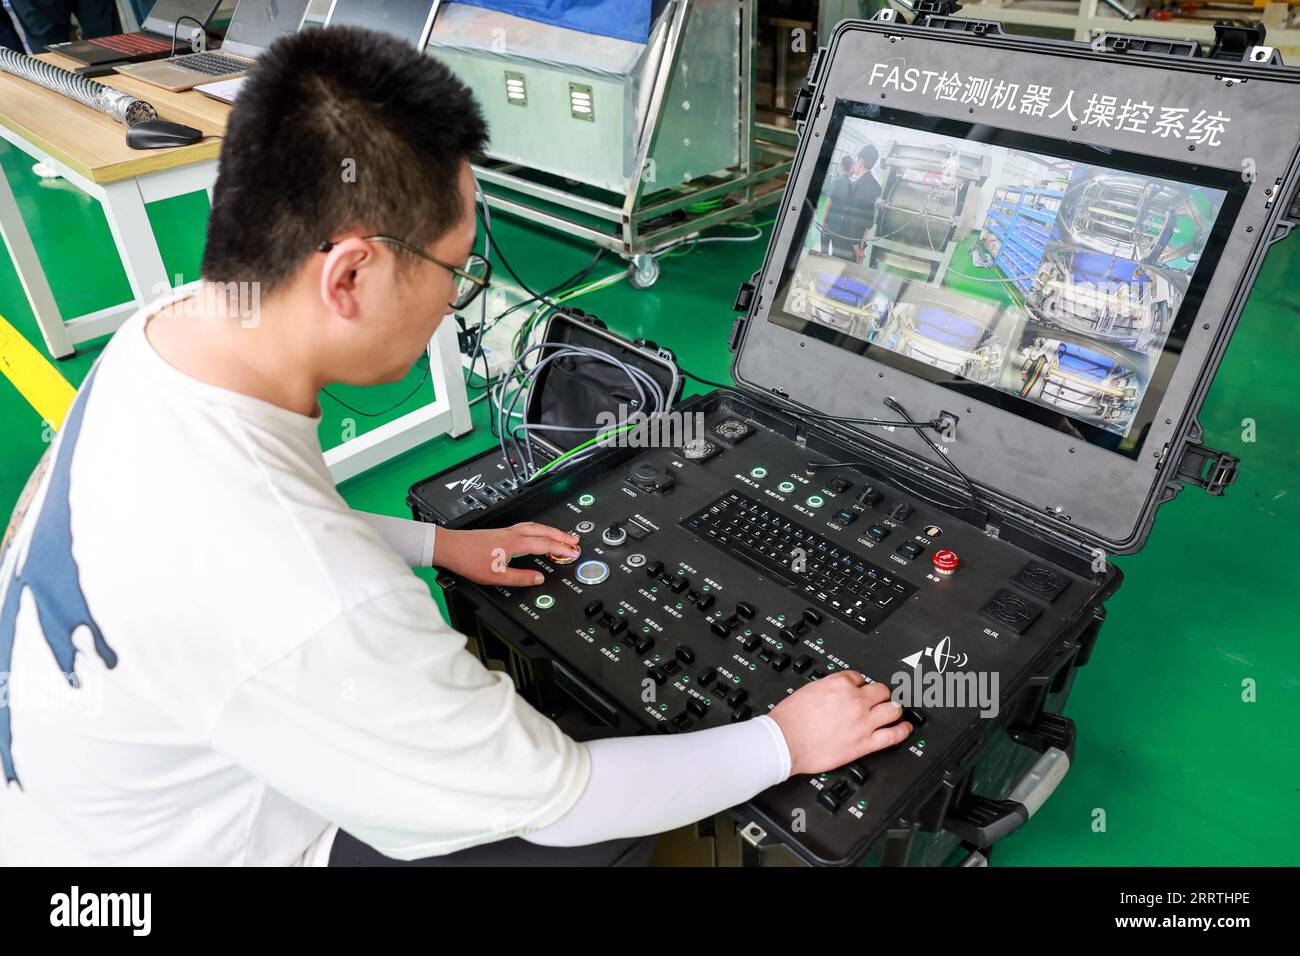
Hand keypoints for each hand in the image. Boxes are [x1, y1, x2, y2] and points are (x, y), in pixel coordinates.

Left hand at [432, 522, 579, 586]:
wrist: (450, 547)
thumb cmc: (469, 560)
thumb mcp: (497, 576)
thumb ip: (520, 578)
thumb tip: (538, 579)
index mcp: (515, 544)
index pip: (545, 544)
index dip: (561, 549)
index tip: (573, 552)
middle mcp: (513, 534)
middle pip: (543, 531)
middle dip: (561, 536)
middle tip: (575, 540)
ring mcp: (507, 531)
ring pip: (535, 527)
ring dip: (550, 530)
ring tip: (561, 535)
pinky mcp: (500, 532)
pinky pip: (526, 527)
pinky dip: (538, 529)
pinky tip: (536, 533)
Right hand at [768, 672, 911, 775]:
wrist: (784, 741)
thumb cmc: (790, 719)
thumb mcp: (808, 690)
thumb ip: (827, 689)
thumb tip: (835, 692)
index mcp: (838, 683)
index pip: (859, 677)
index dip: (860, 684)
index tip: (860, 689)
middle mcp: (854, 700)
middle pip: (881, 690)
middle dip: (881, 694)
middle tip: (881, 698)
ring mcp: (863, 721)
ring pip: (892, 709)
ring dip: (894, 709)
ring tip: (896, 711)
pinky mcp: (864, 743)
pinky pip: (893, 735)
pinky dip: (903, 731)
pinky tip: (905, 729)